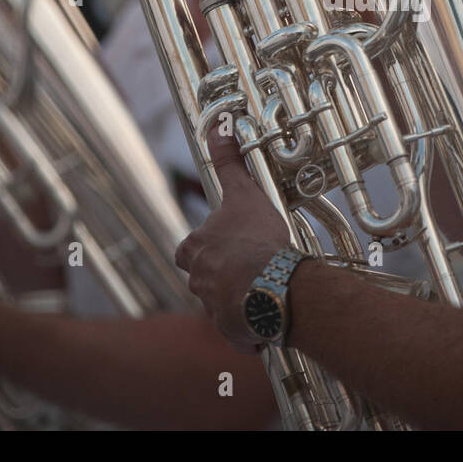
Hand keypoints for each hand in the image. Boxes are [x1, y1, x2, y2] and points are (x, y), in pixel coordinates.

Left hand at [174, 130, 290, 352]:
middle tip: (250, 268)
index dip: (207, 246)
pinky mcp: (231, 333)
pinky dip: (251, 328)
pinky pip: (240, 333)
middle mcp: (197, 282)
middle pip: (204, 278)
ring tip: (264, 292)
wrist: (273, 283)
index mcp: (194, 250)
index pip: (189, 248)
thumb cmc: (256, 238)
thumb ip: (228, 163)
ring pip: (221, 305)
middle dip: (222, 276)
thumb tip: (219, 128)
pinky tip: (268, 318)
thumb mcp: (243, 193)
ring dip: (238, 301)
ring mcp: (213, 310)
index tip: (227, 244)